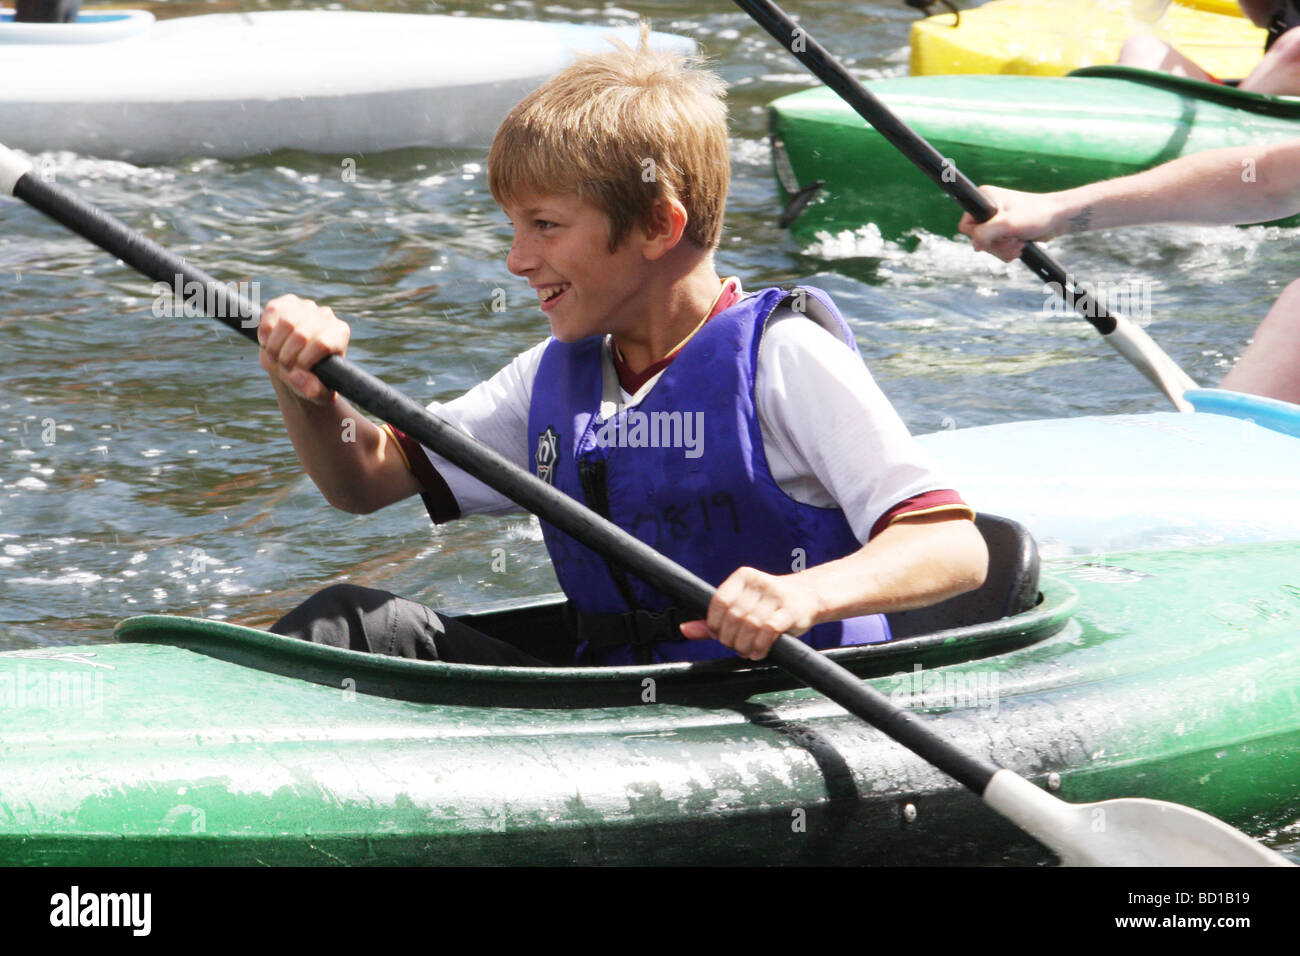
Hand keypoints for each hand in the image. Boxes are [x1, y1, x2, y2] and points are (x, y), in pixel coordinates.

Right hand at [258, 294, 349, 404]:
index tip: (295, 374)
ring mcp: (306, 306)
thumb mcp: (316, 392)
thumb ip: (311, 389)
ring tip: (273, 359)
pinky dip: (265, 329)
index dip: (303, 361)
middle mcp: (326, 316)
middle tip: (281, 368)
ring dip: (274, 345)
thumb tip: (297, 377)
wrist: (295, 368)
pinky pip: (273, 309)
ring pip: (286, 322)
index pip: (321, 344)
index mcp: (339, 334)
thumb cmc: (311, 381)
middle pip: (301, 334)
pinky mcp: (287, 302)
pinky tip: (265, 342)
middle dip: (286, 356)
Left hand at [679, 567, 822, 660]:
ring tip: (746, 651)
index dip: (715, 623)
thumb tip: (684, 630)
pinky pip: (769, 630)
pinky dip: (760, 646)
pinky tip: (759, 651)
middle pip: (734, 616)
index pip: (719, 601)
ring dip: (745, 645)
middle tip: (735, 646)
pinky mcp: (791, 609)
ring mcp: (776, 594)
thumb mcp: (741, 606)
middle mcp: (759, 582)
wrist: (808, 596)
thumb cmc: (768, 605)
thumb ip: (713, 620)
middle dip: (730, 638)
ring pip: (750, 625)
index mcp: (743, 576)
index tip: (720, 635)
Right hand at [958, 185, 1063, 261]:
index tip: (996, 234)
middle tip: (1012, 240)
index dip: (979, 235)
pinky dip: (1008, 251)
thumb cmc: (1036, 214)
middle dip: (996, 245)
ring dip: (1004, 249)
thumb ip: (985, 233)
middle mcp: (988, 208)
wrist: (1058, 218)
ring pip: (988, 246)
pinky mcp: (1005, 230)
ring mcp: (996, 221)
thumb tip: (975, 245)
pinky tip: (1020, 246)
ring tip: (1019, 243)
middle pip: (978, 239)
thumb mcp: (1007, 224)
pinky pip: (998, 248)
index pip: (966, 225)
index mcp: (984, 198)